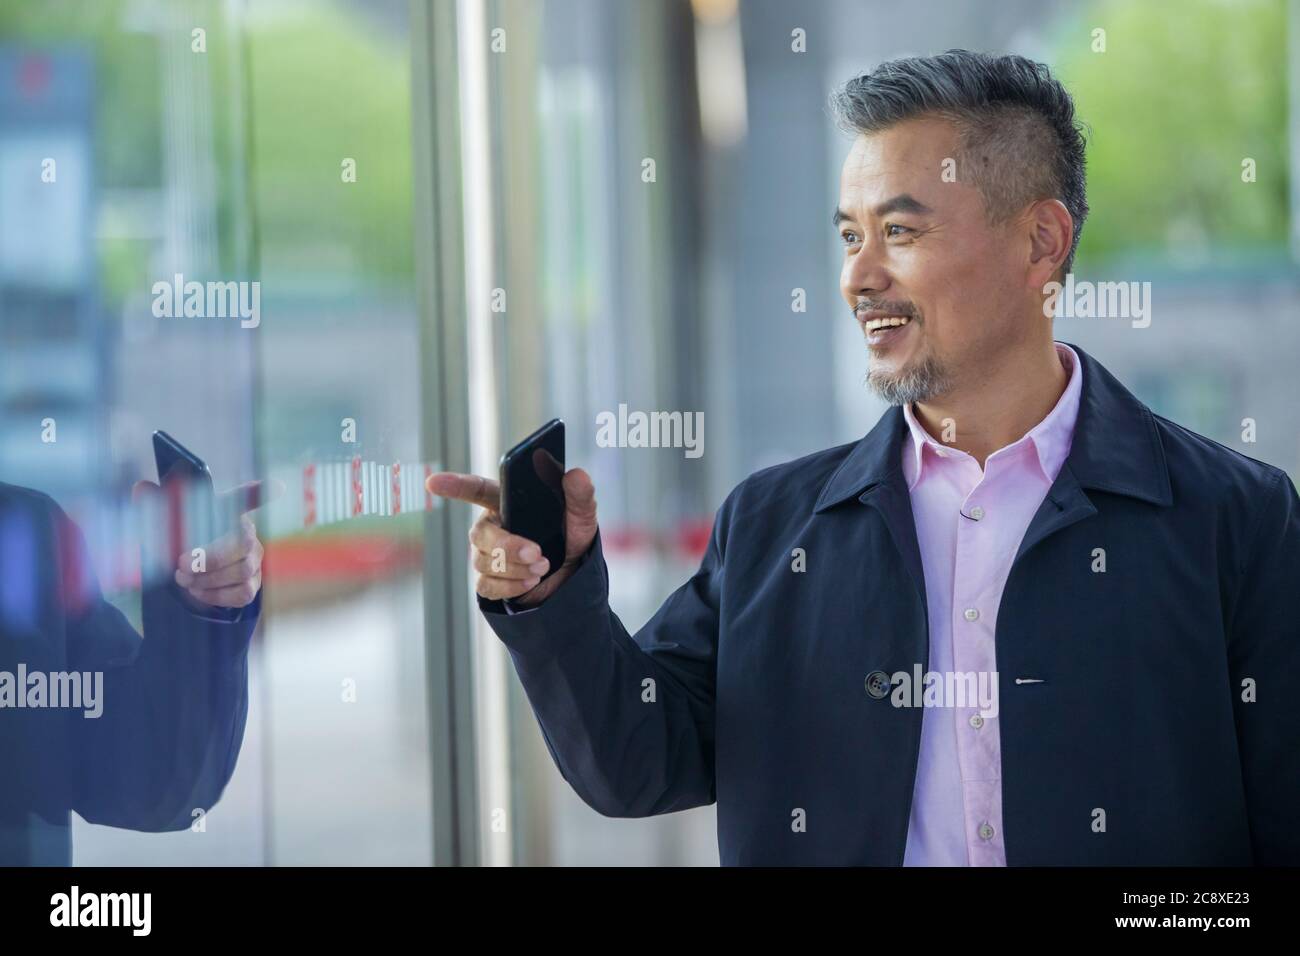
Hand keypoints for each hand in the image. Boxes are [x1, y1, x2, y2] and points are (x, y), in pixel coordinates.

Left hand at [133, 479, 277, 608]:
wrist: (183, 574)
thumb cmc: (177, 541)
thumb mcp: (164, 524)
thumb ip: (153, 505)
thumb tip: (141, 487)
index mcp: (229, 513)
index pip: (247, 499)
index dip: (261, 493)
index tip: (277, 486)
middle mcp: (248, 535)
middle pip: (242, 544)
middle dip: (212, 558)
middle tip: (181, 565)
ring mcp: (254, 561)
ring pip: (242, 571)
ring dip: (208, 579)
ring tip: (183, 580)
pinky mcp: (252, 584)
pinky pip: (243, 593)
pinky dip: (217, 596)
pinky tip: (198, 591)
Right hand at [426, 468, 597, 606]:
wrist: (572, 580)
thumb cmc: (570, 540)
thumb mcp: (582, 517)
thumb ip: (580, 496)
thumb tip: (576, 475)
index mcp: (505, 502)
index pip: (475, 489)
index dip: (454, 486)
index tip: (433, 483)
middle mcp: (491, 526)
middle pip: (481, 534)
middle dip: (508, 545)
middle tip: (537, 553)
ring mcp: (486, 555)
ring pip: (485, 561)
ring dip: (515, 567)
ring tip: (543, 567)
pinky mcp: (489, 581)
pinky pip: (488, 585)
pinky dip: (511, 586)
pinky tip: (531, 582)